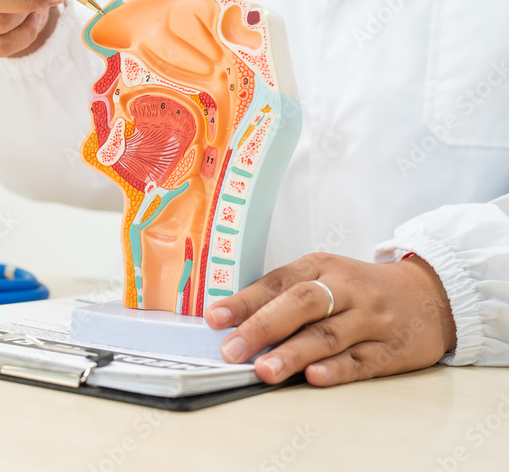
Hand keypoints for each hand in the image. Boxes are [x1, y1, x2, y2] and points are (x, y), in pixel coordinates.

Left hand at [204, 252, 456, 386]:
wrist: (430, 295)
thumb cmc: (360, 289)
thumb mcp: (324, 277)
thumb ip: (283, 296)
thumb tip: (231, 322)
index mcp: (322, 266)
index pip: (277, 281)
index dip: (244, 301)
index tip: (215, 319)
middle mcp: (346, 289)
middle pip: (301, 304)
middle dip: (262, 328)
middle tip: (232, 351)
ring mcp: (371, 318)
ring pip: (329, 335)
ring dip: (293, 353)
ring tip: (264, 370)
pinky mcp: (393, 349)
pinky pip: (362, 360)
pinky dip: (337, 369)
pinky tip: (314, 377)